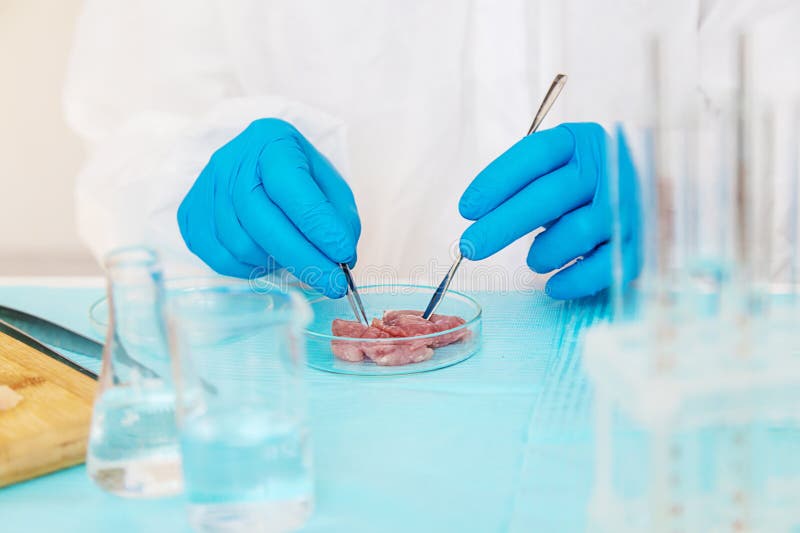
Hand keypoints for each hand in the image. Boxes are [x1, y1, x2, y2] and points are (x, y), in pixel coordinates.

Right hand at [178, 118, 359, 297]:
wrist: (255, 167)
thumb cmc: (298, 177)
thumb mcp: (329, 185)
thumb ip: (339, 218)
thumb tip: (341, 259)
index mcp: (270, 141)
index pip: (291, 187)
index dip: (318, 226)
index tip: (343, 255)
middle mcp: (231, 161)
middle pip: (261, 220)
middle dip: (302, 258)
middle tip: (333, 284)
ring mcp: (205, 188)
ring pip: (241, 245)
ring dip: (277, 262)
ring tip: (298, 258)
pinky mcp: (190, 216)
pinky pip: (222, 258)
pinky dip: (251, 268)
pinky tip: (268, 257)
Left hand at [458, 122, 640, 298]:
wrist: (643, 197)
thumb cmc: (581, 186)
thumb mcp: (554, 169)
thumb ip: (522, 183)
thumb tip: (477, 216)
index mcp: (581, 142)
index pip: (536, 153)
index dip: (497, 181)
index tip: (467, 210)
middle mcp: (609, 169)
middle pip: (551, 195)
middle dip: (503, 224)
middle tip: (470, 247)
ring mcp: (629, 206)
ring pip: (577, 232)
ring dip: (544, 252)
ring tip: (534, 259)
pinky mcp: (639, 245)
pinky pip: (604, 268)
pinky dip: (573, 281)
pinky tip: (554, 284)